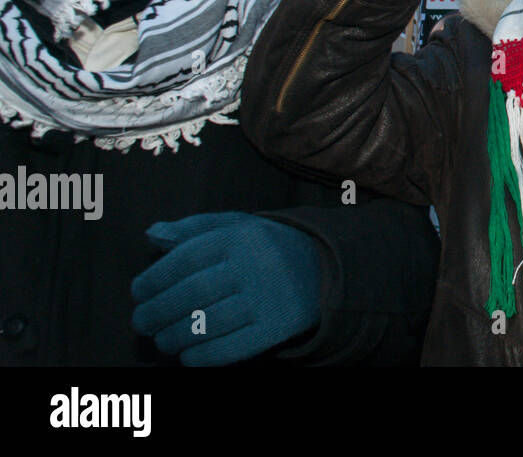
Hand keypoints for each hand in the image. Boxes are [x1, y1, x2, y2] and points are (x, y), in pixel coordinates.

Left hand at [131, 212, 322, 366]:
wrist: (322, 269)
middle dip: (157, 312)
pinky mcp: (278, 327)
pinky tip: (187, 355)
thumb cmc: (265, 248)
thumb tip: (153, 234)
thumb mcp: (237, 226)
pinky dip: (201, 356)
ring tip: (162, 340)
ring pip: (208, 323)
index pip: (185, 258)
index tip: (138, 292)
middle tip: (142, 322)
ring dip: (174, 337)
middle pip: (192, 293)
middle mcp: (256, 265)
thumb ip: (195, 228)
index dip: (154, 279)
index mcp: (242, 236)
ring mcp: (270, 298)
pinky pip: (230, 348)